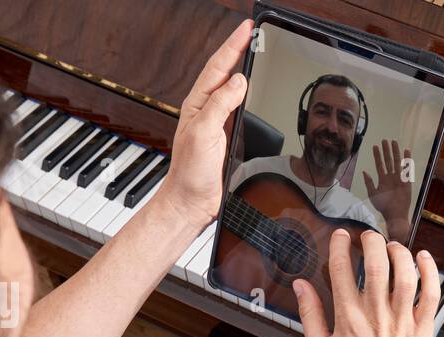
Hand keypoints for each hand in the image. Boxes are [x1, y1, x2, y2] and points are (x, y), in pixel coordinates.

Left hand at [161, 20, 252, 228]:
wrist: (191, 201)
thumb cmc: (190, 172)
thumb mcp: (203, 133)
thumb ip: (220, 105)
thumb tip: (238, 81)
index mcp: (197, 104)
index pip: (218, 67)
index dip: (233, 46)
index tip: (246, 28)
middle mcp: (206, 109)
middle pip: (224, 72)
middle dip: (238, 50)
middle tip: (252, 32)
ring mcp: (215, 122)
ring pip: (231, 89)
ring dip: (242, 68)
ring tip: (253, 51)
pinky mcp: (225, 137)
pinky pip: (238, 109)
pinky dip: (247, 95)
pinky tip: (252, 91)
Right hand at [294, 230, 440, 336]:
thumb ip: (309, 315)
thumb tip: (301, 285)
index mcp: (348, 319)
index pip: (342, 269)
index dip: (340, 246)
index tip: (342, 237)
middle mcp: (376, 317)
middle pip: (376, 264)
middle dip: (371, 242)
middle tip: (368, 237)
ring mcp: (402, 322)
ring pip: (405, 274)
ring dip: (399, 252)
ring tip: (392, 247)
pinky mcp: (423, 330)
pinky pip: (431, 294)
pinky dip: (429, 271)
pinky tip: (422, 258)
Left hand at [360, 140, 412, 242]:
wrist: (395, 214)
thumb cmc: (383, 207)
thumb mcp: (373, 194)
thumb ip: (369, 183)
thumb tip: (364, 172)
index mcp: (382, 180)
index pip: (379, 164)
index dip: (377, 155)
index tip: (375, 146)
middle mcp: (391, 177)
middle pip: (388, 160)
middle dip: (386, 150)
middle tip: (384, 140)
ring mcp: (399, 178)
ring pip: (397, 162)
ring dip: (395, 152)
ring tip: (393, 141)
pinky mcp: (406, 181)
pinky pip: (406, 168)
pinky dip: (407, 159)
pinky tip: (406, 150)